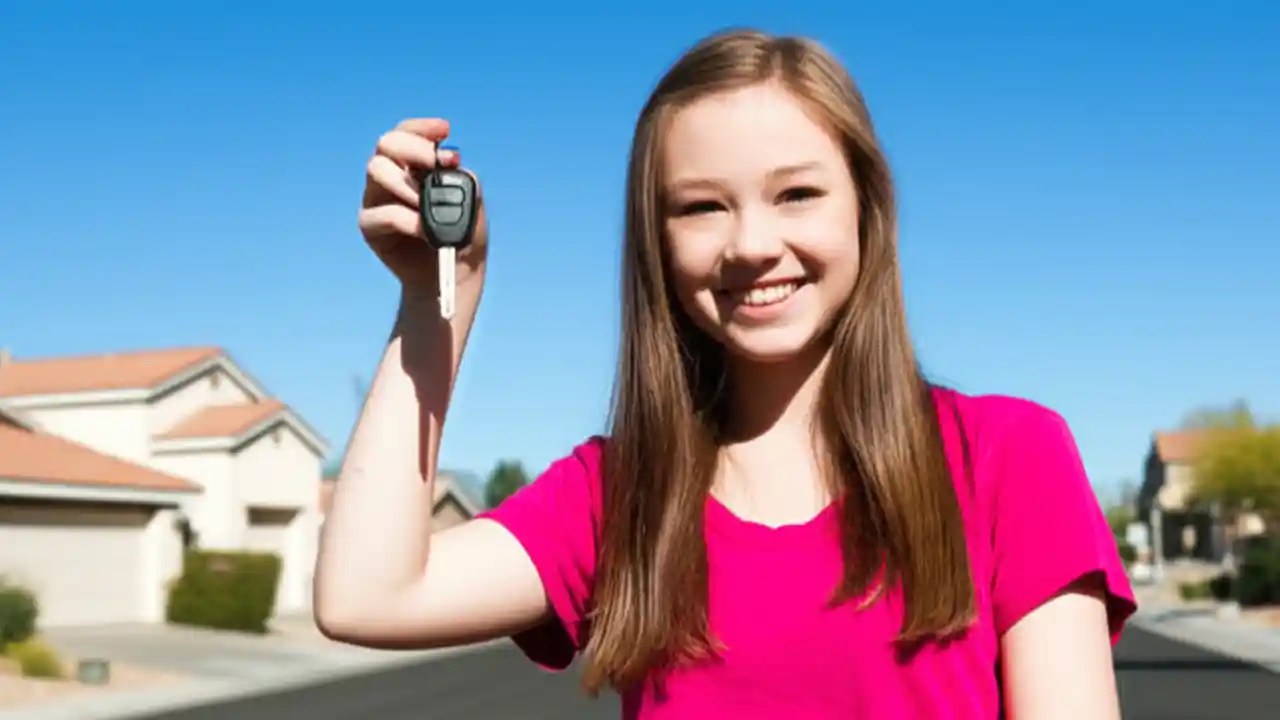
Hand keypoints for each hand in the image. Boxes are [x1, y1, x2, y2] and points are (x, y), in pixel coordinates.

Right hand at [359, 118, 488, 292]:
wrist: (454, 276)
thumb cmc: (463, 238)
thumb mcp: (473, 206)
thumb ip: (463, 181)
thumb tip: (447, 167)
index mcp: (416, 166)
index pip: (409, 133)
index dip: (422, 127)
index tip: (445, 129)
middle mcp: (393, 176)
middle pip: (386, 143)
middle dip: (412, 147)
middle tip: (433, 164)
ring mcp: (378, 199)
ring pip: (376, 170)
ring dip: (406, 183)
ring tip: (426, 205)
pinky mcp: (370, 225)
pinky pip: (381, 212)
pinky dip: (405, 219)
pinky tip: (423, 230)